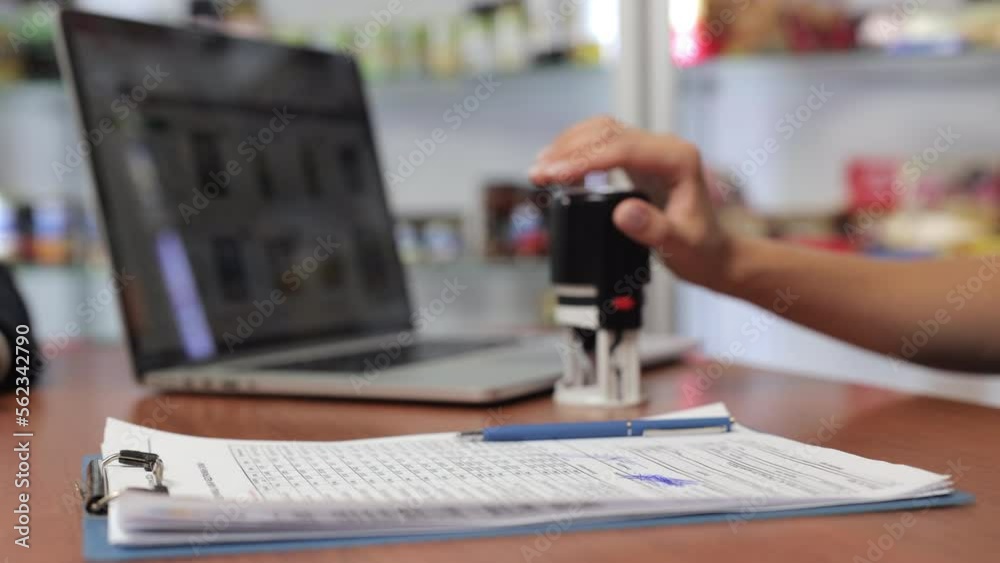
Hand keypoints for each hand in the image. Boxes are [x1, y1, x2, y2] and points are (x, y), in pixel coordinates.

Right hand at [529, 116, 731, 289]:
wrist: (713, 254)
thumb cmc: (701, 251)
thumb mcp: (679, 246)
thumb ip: (652, 229)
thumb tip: (623, 212)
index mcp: (678, 159)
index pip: (622, 148)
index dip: (583, 160)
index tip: (553, 174)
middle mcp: (665, 148)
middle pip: (608, 132)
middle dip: (568, 150)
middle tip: (538, 172)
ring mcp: (653, 151)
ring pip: (603, 132)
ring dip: (569, 146)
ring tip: (541, 168)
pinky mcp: (641, 160)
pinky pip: (605, 144)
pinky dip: (579, 152)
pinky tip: (560, 167)